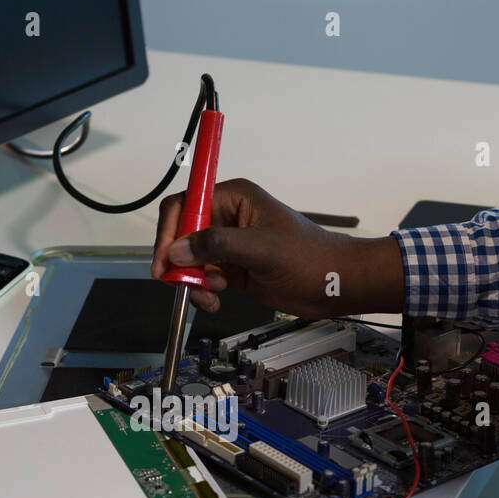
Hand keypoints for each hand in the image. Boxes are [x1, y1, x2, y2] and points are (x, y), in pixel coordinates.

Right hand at [150, 178, 404, 315]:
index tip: (164, 262)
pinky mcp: (232, 268)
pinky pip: (203, 277)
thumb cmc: (308, 258)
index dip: (169, 232)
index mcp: (233, 199)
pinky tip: (216, 299)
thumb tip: (176, 251)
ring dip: (192, 281)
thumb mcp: (261, 249)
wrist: (333, 284)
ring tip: (211, 295)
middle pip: (181, 235)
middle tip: (184, 285)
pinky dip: (203, 291)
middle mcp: (226, 217)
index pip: (185, 205)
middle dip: (180, 262)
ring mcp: (229, 244)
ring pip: (190, 260)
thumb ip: (217, 246)